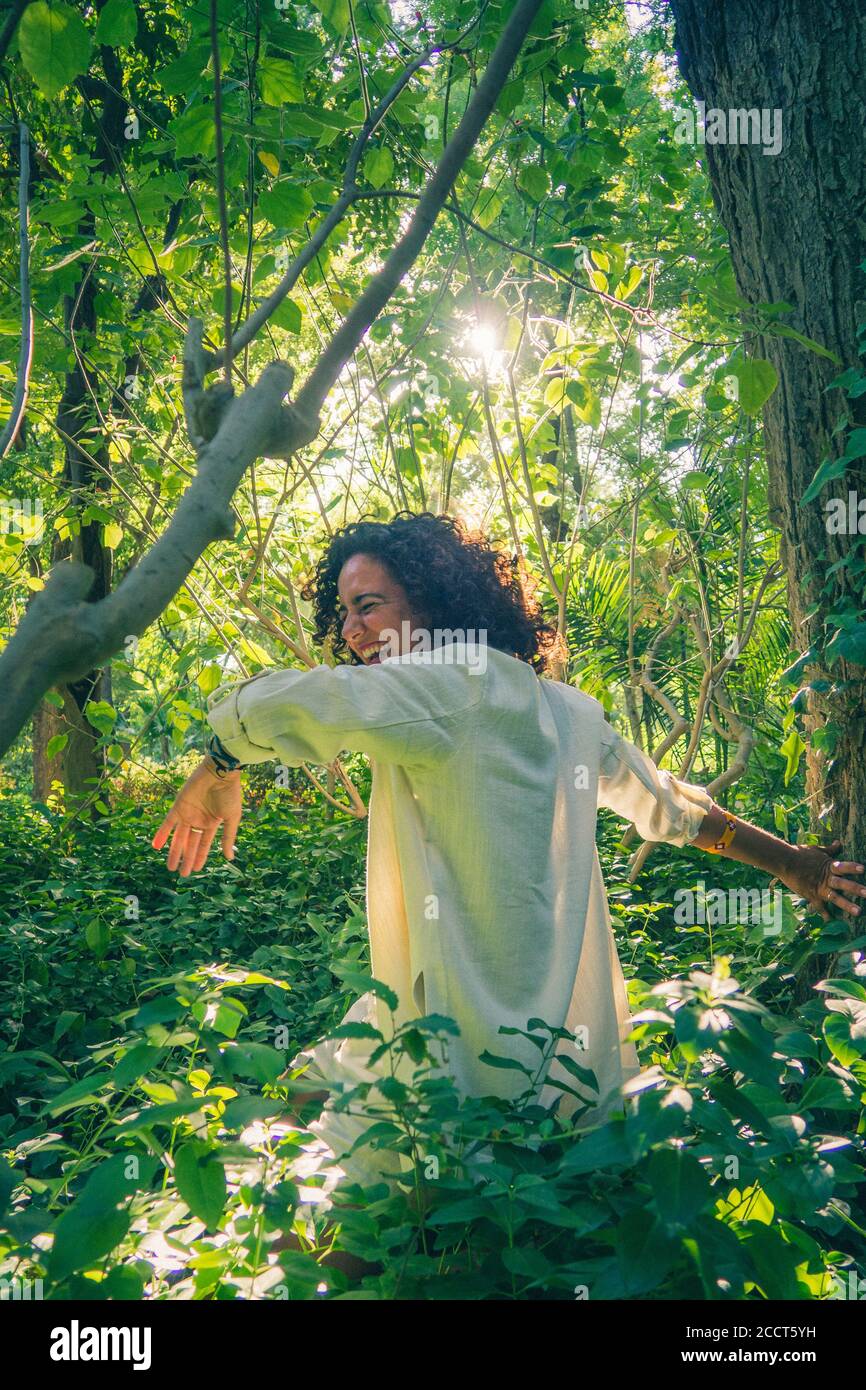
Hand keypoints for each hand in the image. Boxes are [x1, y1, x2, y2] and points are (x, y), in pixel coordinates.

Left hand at [152, 759, 241, 876]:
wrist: (220, 774)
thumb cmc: (229, 794)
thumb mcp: (232, 818)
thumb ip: (228, 838)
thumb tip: (229, 857)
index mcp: (212, 824)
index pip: (203, 844)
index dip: (199, 857)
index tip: (195, 870)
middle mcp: (198, 820)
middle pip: (190, 844)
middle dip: (186, 859)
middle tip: (182, 874)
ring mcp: (187, 814)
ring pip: (178, 837)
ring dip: (174, 852)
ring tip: (170, 867)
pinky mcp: (178, 807)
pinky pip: (167, 823)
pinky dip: (161, 834)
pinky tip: (156, 846)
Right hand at [782, 840, 865, 920]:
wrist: (784, 861)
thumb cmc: (800, 853)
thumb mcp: (817, 850)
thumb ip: (830, 850)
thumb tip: (839, 843)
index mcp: (829, 866)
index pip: (844, 867)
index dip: (853, 868)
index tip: (864, 869)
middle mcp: (827, 878)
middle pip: (844, 884)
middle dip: (856, 889)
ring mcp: (820, 888)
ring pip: (836, 898)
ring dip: (848, 905)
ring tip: (858, 912)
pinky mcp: (812, 896)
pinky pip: (821, 908)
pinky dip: (826, 915)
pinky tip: (833, 922)